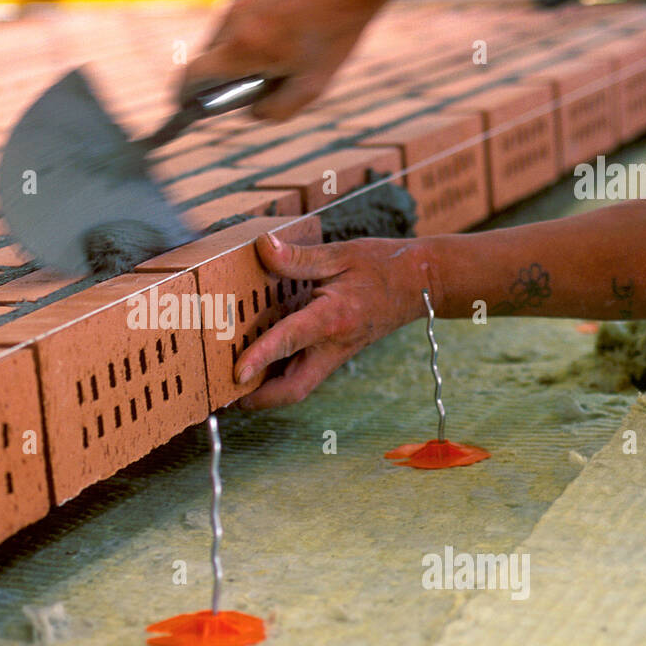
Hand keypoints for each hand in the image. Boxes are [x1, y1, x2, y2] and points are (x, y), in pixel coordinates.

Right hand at [183, 0, 383, 120]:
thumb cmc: (333, 35)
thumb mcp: (310, 88)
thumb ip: (273, 110)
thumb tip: (249, 110)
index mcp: (242, 48)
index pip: (191, 75)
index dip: (184, 95)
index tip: (185, 107)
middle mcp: (232, 20)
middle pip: (206, 59)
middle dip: (220, 78)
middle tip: (252, 86)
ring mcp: (238, 0)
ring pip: (221, 40)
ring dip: (235, 55)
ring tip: (276, 58)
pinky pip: (235, 22)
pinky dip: (247, 36)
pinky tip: (280, 36)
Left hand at [234, 233, 435, 408]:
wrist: (421, 284)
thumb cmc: (382, 266)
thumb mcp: (340, 254)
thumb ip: (297, 256)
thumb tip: (261, 246)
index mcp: (333, 317)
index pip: (290, 340)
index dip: (260, 357)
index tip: (235, 372)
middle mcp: (333, 345)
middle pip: (294, 389)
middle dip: (259, 399)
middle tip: (224, 395)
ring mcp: (335, 355)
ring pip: (298, 387)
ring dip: (266, 393)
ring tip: (231, 388)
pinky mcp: (335, 355)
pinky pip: (303, 374)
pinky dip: (278, 378)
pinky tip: (257, 368)